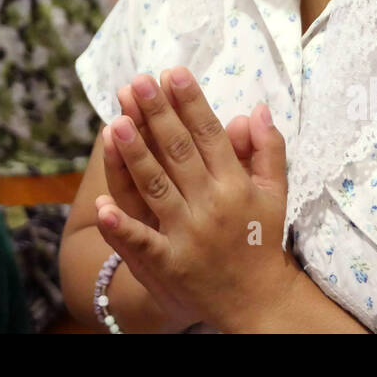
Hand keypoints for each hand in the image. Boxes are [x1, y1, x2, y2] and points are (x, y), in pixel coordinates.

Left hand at [95, 67, 298, 332]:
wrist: (259, 303)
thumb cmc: (262, 240)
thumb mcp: (274, 194)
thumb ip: (267, 150)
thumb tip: (256, 108)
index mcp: (236, 185)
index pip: (209, 135)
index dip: (190, 103)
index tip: (173, 73)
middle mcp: (211, 205)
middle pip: (178, 153)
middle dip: (157, 115)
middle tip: (137, 82)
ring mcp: (187, 235)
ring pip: (156, 188)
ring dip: (135, 155)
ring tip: (116, 122)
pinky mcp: (168, 265)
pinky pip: (142, 242)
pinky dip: (122, 225)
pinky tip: (102, 204)